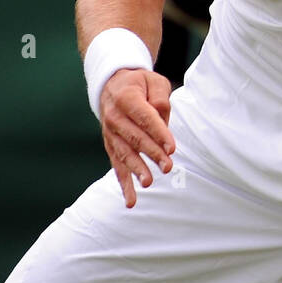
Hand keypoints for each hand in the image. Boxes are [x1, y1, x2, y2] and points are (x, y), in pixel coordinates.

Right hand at [98, 69, 175, 207]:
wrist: (113, 86)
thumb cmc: (139, 84)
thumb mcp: (154, 81)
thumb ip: (160, 98)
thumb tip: (161, 116)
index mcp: (127, 98)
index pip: (145, 118)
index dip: (159, 133)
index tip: (171, 147)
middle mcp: (114, 117)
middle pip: (135, 138)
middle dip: (152, 153)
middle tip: (167, 166)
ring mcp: (110, 133)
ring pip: (124, 154)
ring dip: (137, 169)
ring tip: (148, 182)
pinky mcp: (110, 146)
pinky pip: (117, 166)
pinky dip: (124, 184)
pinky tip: (131, 201)